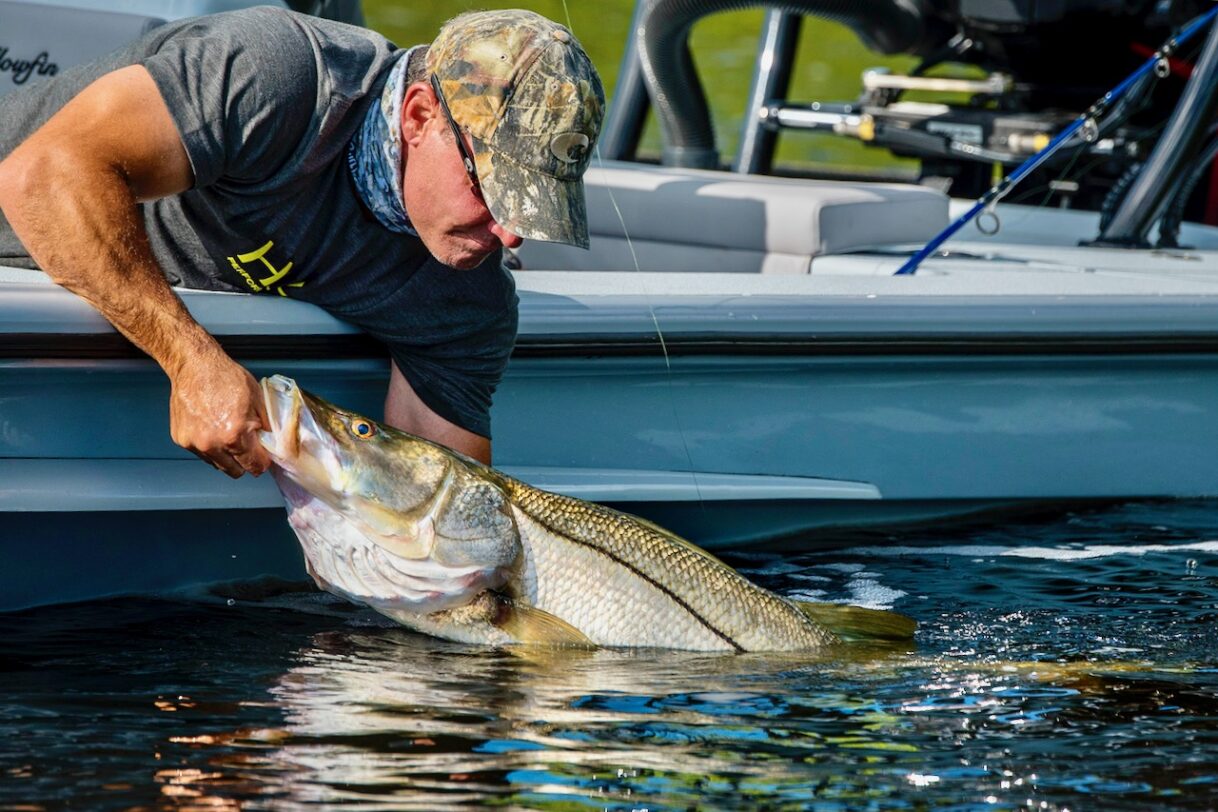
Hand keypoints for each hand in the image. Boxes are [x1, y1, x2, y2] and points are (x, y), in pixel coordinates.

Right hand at [168, 348, 270, 477]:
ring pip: (218, 465)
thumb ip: (267, 427)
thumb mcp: (258, 400)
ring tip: (228, 433)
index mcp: (235, 435)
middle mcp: (212, 444)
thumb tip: (273, 445)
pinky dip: (210, 447)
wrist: (194, 366)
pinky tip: (212, 428)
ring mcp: (194, 444)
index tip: (263, 457)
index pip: (255, 466)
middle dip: (245, 461)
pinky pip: (202, 454)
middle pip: (236, 471)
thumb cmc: (226, 378)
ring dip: (226, 456)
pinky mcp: (182, 440)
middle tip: (247, 446)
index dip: (262, 462)